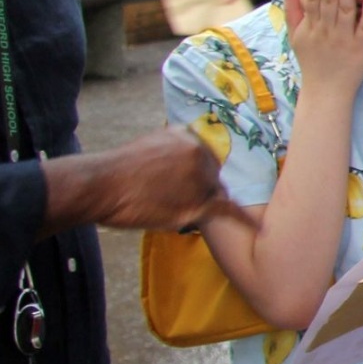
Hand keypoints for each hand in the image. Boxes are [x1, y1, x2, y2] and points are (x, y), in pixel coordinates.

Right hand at [41, 127, 250, 235]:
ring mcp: (201, 178)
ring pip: (215, 194)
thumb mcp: (149, 145)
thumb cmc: (119, 170)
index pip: (206, 158)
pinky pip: (226, 209)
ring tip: (179, 208)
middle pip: (213, 177)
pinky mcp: (199, 202)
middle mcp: (199, 154)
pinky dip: (243, 219)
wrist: (103, 185)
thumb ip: (173, 151)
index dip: (199, 174)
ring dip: (204, 203)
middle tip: (175, 197)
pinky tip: (256, 227)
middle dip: (201, 188)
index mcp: (187, 136)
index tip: (190, 181)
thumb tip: (185, 164)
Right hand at [282, 0, 362, 99]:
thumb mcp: (296, 36)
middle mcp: (327, 31)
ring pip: (346, 11)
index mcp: (312, 27)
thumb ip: (292, 10)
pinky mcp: (362, 48)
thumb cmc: (312, 62)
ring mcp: (345, 39)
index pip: (312, 0)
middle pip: (329, 2)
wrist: (326, 92)